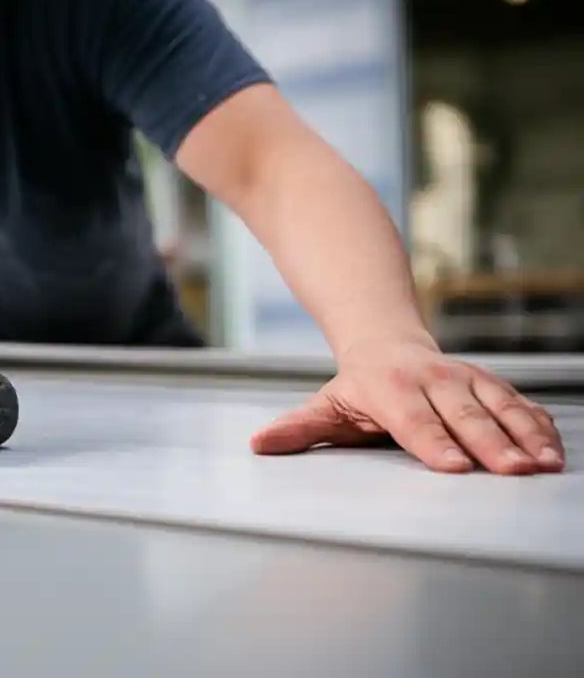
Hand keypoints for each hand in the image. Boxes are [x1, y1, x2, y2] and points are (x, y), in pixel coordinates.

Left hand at [250, 339, 564, 474]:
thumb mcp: (323, 405)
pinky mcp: (489, 384)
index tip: (452, 468)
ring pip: (499, 407)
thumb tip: (258, 445)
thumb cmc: (355, 386)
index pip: (413, 422)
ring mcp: (465, 380)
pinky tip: (555, 449)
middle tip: (512, 471)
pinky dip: (538, 425)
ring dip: (524, 435)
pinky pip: (519, 404)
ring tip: (543, 463)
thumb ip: (296, 430)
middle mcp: (432, 381)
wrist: (386, 341)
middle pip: (464, 417)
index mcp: (390, 390)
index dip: (433, 444)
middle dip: (490, 444)